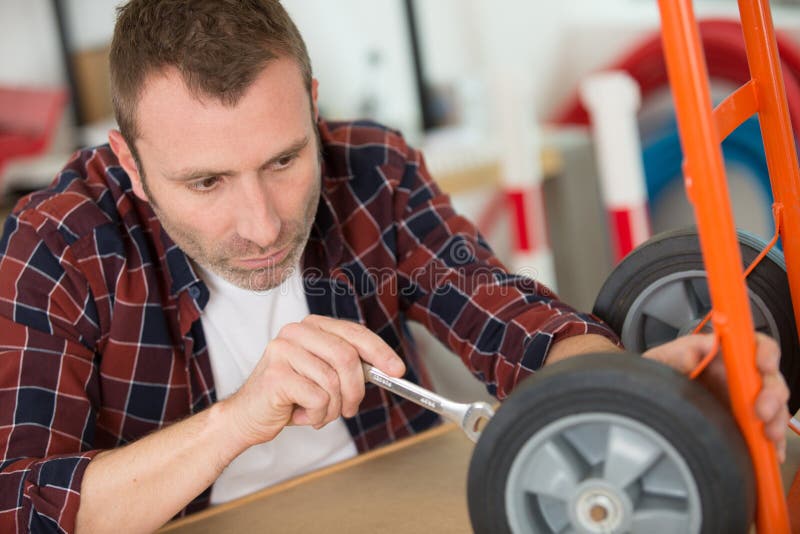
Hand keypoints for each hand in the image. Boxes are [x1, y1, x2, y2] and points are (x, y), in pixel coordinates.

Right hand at [222, 315, 405, 445]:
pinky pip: (318, 399)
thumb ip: (349, 366)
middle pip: (346, 357)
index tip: (397, 370)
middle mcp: (295, 333)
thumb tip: (387, 368)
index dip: (379, 351)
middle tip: (351, 408)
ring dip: (333, 408)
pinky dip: (317, 416)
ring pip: (333, 382)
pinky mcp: (276, 376)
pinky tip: (302, 416)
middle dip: (356, 389)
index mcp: (311, 327)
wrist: (248, 417)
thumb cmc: (289, 396)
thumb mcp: (323, 375)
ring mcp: (283, 351)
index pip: (354, 332)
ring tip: (318, 413)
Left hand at [643, 333, 789, 461]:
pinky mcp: (744, 423)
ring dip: (776, 420)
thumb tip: (697, 353)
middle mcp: (739, 376)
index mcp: (724, 354)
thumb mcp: (663, 359)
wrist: (650, 400)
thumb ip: (680, 353)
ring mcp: (744, 400)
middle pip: (770, 379)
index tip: (763, 365)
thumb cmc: (661, 374)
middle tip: (762, 411)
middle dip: (773, 394)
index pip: (755, 345)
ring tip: (768, 435)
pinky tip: (771, 452)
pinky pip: (765, 432)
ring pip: (774, 406)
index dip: (765, 353)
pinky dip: (773, 444)